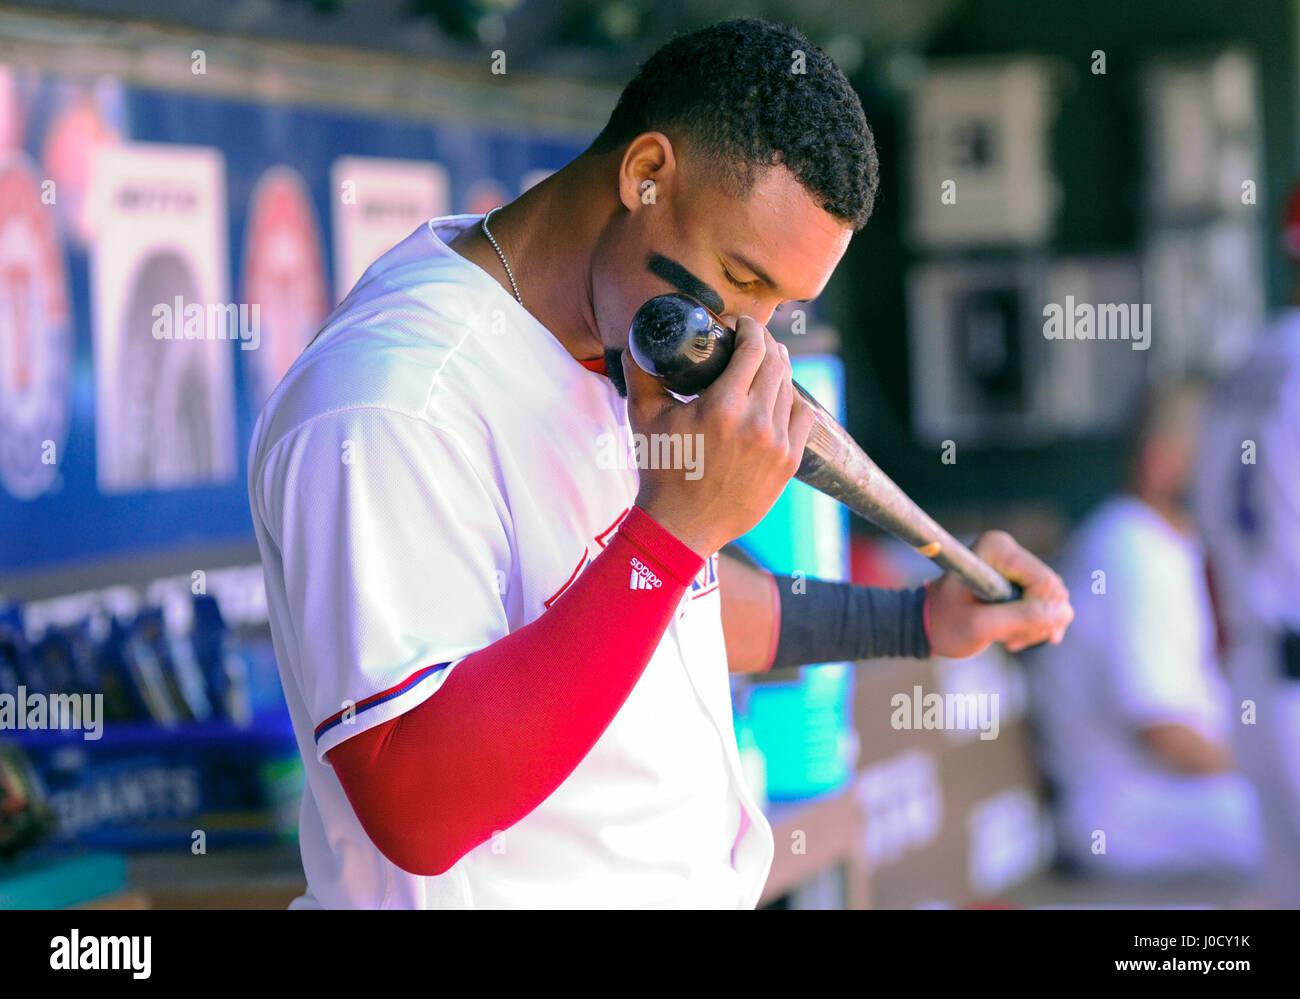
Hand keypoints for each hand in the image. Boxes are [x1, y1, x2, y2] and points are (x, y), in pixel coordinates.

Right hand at [623, 317, 814, 556]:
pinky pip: (803, 417)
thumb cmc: (660, 470)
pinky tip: (779, 396)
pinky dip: (793, 400)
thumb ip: (640, 374)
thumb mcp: (644, 418)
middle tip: (750, 340)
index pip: (753, 347)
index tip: (738, 325)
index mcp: (722, 407)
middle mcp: (756, 422)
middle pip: (776, 362)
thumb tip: (636, 341)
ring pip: (791, 388)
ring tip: (764, 365)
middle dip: (765, 343)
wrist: (681, 526)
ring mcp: (777, 444)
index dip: (749, 327)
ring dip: (779, 369)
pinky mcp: (788, 462)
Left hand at [923, 530, 1072, 657]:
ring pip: (1054, 599)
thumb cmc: (946, 624)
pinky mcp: (1021, 577)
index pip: (1044, 584)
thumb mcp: (981, 627)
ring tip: (1006, 637)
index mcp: (997, 548)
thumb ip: (1023, 618)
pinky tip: (1013, 635)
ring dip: (1036, 627)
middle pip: (1053, 590)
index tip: (1008, 633)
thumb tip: (1066, 612)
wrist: (928, 626)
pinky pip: (1049, 603)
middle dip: (1037, 622)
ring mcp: (1016, 562)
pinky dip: (1036, 625)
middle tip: (1008, 639)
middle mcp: (1009, 548)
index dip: (1035, 614)